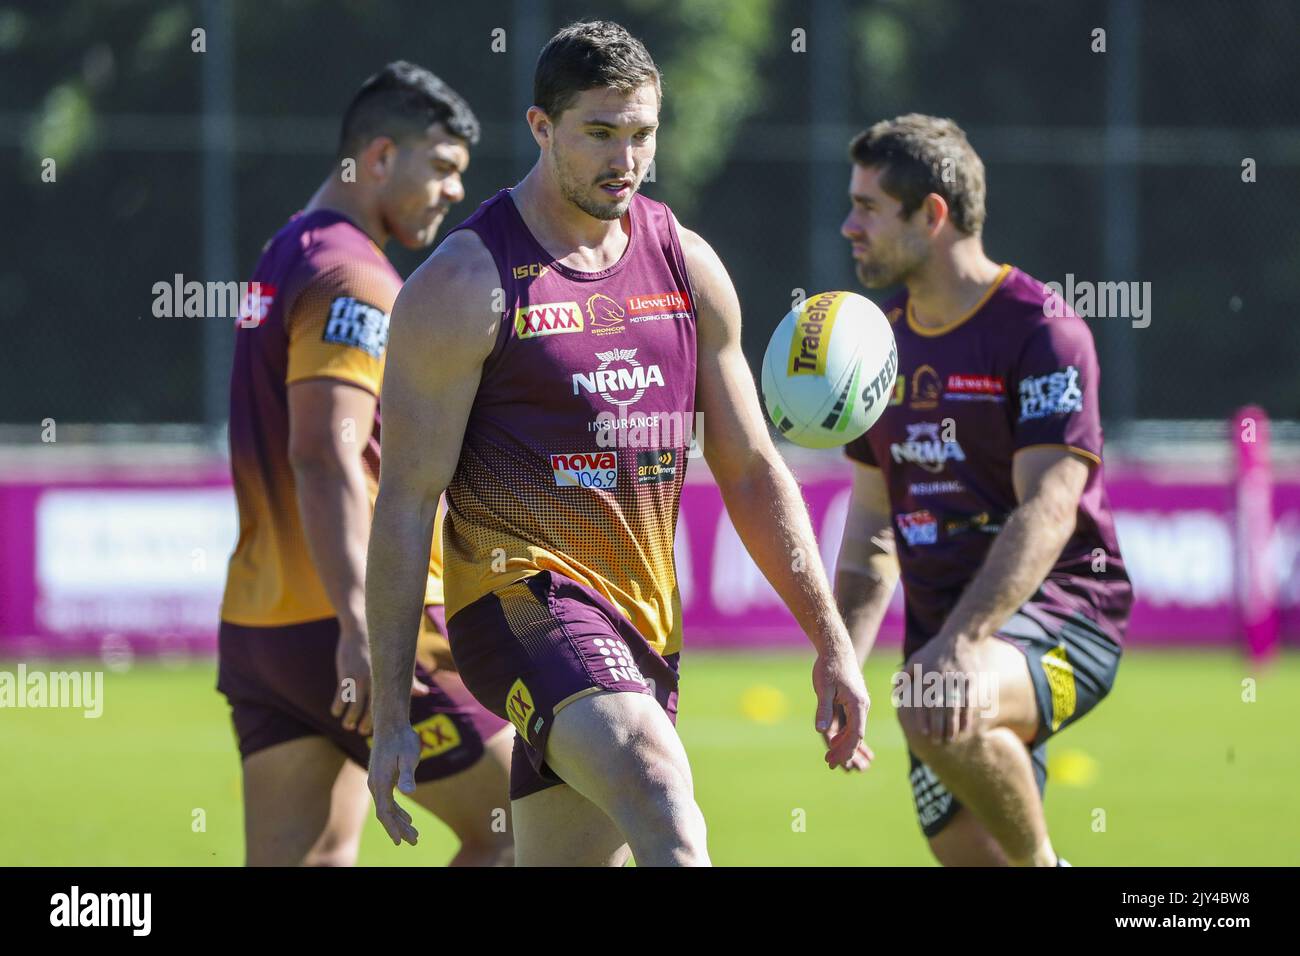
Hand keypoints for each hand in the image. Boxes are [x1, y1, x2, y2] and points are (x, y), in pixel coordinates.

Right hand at [332, 626, 431, 737]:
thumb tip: (425, 693)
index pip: (387, 707)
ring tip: (348, 725)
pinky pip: (340, 698)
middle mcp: (375, 682)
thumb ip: (409, 681)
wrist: (360, 629)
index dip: (382, 720)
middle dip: (365, 724)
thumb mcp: (395, 665)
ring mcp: (359, 679)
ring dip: (349, 719)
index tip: (379, 728)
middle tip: (361, 731)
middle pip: (370, 711)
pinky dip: (337, 708)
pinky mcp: (345, 676)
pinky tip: (336, 711)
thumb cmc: (379, 649)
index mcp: (387, 681)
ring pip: (353, 708)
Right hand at [367, 723, 422, 846]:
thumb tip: (408, 792)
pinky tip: (407, 818)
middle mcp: (375, 784)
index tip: (401, 842)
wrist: (391, 725)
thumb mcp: (409, 755)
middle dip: (399, 829)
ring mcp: (377, 782)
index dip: (393, 828)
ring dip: (399, 822)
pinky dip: (397, 811)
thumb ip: (407, 774)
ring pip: (386, 808)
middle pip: (386, 813)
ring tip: (413, 834)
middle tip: (415, 841)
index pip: (385, 812)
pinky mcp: (382, 778)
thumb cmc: (402, 739)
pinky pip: (388, 801)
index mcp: (380, 782)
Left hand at [812, 646, 869, 769]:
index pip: (856, 735)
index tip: (834, 762)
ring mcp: (859, 705)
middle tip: (829, 765)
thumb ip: (824, 710)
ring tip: (832, 758)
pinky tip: (834, 741)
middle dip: (844, 752)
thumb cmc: (830, 667)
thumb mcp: (823, 688)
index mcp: (858, 705)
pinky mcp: (853, 702)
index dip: (846, 751)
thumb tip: (821, 731)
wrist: (837, 649)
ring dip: (844, 745)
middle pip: (856, 736)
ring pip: (854, 731)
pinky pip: (852, 724)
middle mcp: (862, 706)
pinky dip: (844, 735)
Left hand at [904, 633, 978, 743]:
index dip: (923, 718)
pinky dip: (966, 717)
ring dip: (952, 726)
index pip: (923, 700)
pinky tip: (965, 729)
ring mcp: (956, 680)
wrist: (959, 638)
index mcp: (924, 675)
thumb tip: (895, 696)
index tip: (923, 733)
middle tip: (936, 742)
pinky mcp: (969, 680)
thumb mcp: (914, 661)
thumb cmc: (933, 652)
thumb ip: (903, 678)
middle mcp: (939, 678)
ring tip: (950, 740)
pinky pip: (968, 702)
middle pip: (938, 707)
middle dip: (938, 726)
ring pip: (954, 707)